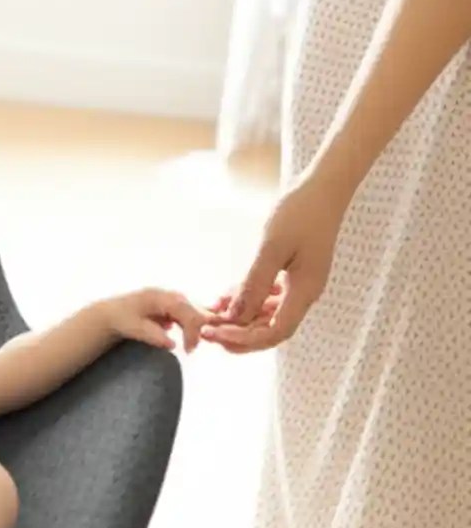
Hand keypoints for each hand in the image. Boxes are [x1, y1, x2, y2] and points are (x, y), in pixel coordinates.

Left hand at [99, 288, 208, 353]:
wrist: (108, 314)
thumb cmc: (121, 320)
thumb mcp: (135, 329)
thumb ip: (154, 336)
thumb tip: (172, 344)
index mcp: (160, 298)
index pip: (186, 313)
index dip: (191, 332)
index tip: (188, 350)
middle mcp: (166, 294)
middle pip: (191, 309)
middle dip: (195, 329)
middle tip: (190, 348)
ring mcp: (166, 297)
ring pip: (188, 309)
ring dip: (191, 325)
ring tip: (187, 344)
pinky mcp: (164, 303)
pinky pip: (181, 310)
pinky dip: (185, 322)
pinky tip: (182, 333)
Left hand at [201, 179, 347, 352]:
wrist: (323, 187)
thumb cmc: (299, 213)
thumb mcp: (271, 248)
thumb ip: (254, 284)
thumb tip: (235, 317)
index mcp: (305, 292)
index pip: (274, 333)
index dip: (244, 340)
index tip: (215, 333)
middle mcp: (305, 294)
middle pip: (270, 329)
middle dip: (237, 333)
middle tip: (205, 329)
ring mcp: (300, 285)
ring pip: (267, 314)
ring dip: (240, 318)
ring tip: (210, 312)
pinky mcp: (293, 274)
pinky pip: (269, 297)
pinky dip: (247, 300)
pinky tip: (225, 296)